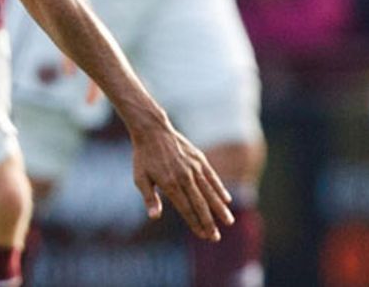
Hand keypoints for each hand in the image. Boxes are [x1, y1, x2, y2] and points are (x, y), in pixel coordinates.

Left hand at [127, 116, 233, 240]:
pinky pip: (213, 177)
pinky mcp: (200, 159)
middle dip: (209, 222)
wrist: (152, 130)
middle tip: (216, 237)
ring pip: (210, 192)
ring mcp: (194, 168)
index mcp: (170, 184)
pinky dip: (220, 189)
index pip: (186, 209)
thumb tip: (154, 217)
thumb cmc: (144, 156)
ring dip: (220, 208)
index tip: (203, 235)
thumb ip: (150, 198)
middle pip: (200, 204)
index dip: (195, 223)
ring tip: (229, 222)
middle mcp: (185, 177)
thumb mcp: (140, 178)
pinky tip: (227, 200)